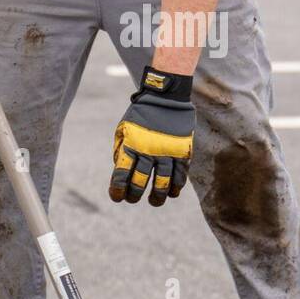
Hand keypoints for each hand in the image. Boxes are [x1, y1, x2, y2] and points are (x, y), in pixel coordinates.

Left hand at [109, 66, 194, 206]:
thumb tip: (120, 170)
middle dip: (134, 195)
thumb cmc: (141, 114)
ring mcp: (167, 152)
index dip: (118, 190)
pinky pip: (181, 175)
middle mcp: (148, 151)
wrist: (165, 97)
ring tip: (155, 201)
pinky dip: (177, 186)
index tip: (117, 196)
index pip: (122, 174)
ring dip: (158, 196)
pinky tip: (172, 192)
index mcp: (131, 145)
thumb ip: (121, 149)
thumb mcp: (124, 128)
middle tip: (133, 199)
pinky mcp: (182, 151)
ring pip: (163, 183)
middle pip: (140, 182)